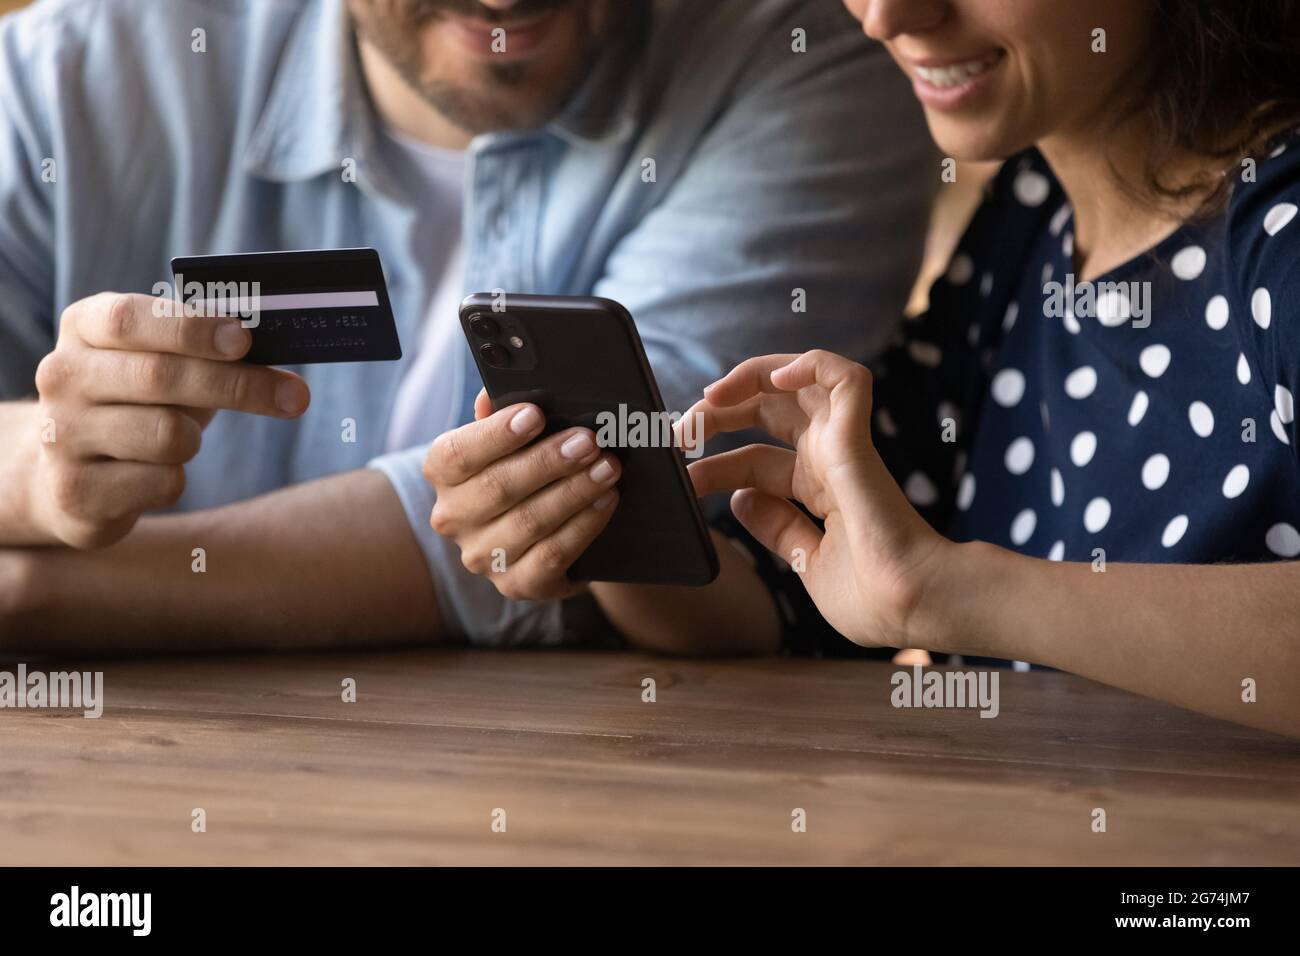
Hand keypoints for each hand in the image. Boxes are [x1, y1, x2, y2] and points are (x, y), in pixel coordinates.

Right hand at [29, 293, 309, 547]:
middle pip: (161, 376)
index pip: (131, 319)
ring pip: (167, 435)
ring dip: (196, 438)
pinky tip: (156, 474)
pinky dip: (177, 479)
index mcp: (83, 328)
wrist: (66, 474)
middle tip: (296, 397)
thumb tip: (285, 344)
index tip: (245, 340)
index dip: (192, 329)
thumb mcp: (166, 362)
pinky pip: (162, 484)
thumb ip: (211, 348)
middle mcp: (62, 376)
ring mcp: (61, 435)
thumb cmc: (139, 402)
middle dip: (238, 386)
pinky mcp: (74, 491)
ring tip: (182, 437)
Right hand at [423, 390, 621, 601]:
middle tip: (588, 441)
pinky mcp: (517, 585)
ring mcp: (482, 557)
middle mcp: (453, 518)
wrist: (551, 531)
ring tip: (608, 468)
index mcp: (443, 475)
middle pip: (497, 488)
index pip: (455, 455)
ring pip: (528, 523)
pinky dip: (584, 526)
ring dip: (574, 492)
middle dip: (548, 462)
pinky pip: (552, 556)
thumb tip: (492, 394)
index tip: (536, 414)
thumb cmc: (529, 470)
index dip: (495, 434)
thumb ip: (501, 413)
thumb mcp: (514, 440)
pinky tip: (606, 501)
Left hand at [683, 350, 950, 647]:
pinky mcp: (857, 440)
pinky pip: (846, 378)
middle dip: (719, 413)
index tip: (679, 476)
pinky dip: (813, 363)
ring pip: (802, 378)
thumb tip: (741, 499)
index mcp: (819, 489)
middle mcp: (830, 459)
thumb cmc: (874, 599)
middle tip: (680, 430)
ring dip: (751, 375)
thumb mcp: (806, 562)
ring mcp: (844, 446)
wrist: (911, 608)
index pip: (755, 460)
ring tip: (711, 395)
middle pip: (768, 411)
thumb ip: (777, 528)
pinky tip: (774, 377)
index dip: (713, 465)